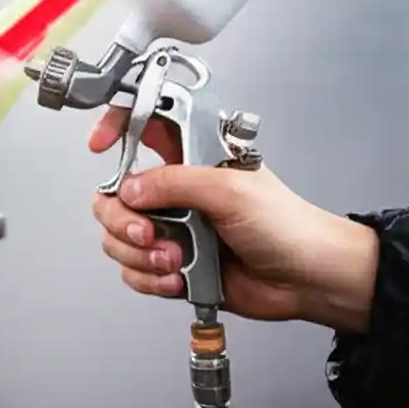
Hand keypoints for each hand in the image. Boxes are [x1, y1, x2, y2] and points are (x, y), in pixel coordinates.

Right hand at [87, 107, 378, 333]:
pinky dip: (149, 279)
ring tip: (175, 261)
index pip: (142, 127)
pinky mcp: (172, 265)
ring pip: (118, 236)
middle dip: (123, 219)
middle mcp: (175, 192)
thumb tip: (129, 189)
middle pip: (115, 194)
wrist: (308, 280)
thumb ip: (174, 182)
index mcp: (190, 158)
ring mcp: (172, 229)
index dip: (116, 127)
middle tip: (149, 232)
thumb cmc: (288, 226)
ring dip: (140, 254)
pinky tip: (178, 279)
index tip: (100, 144)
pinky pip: (134, 270)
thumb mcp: (230, 189)